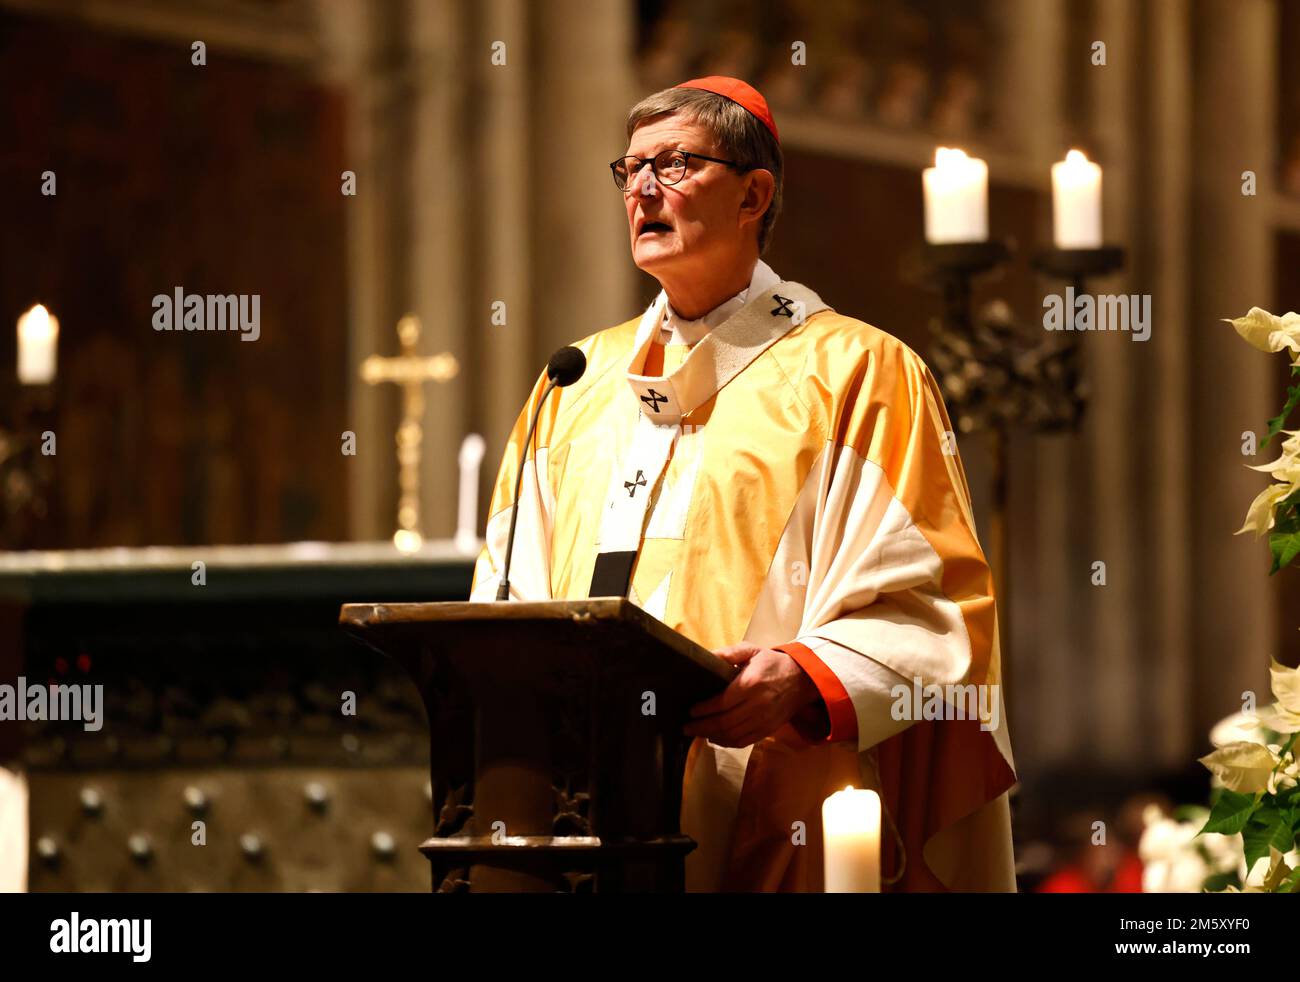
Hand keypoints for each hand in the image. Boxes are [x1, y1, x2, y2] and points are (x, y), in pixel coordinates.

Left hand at [684, 642, 821, 747]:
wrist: (801, 679)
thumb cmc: (772, 663)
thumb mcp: (752, 650)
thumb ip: (730, 653)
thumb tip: (708, 656)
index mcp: (751, 683)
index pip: (722, 702)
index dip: (704, 709)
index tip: (690, 711)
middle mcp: (758, 705)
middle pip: (725, 722)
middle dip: (702, 727)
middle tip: (685, 727)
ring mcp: (763, 720)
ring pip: (732, 735)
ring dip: (711, 736)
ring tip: (696, 733)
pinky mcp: (767, 730)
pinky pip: (743, 742)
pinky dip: (726, 743)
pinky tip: (714, 738)